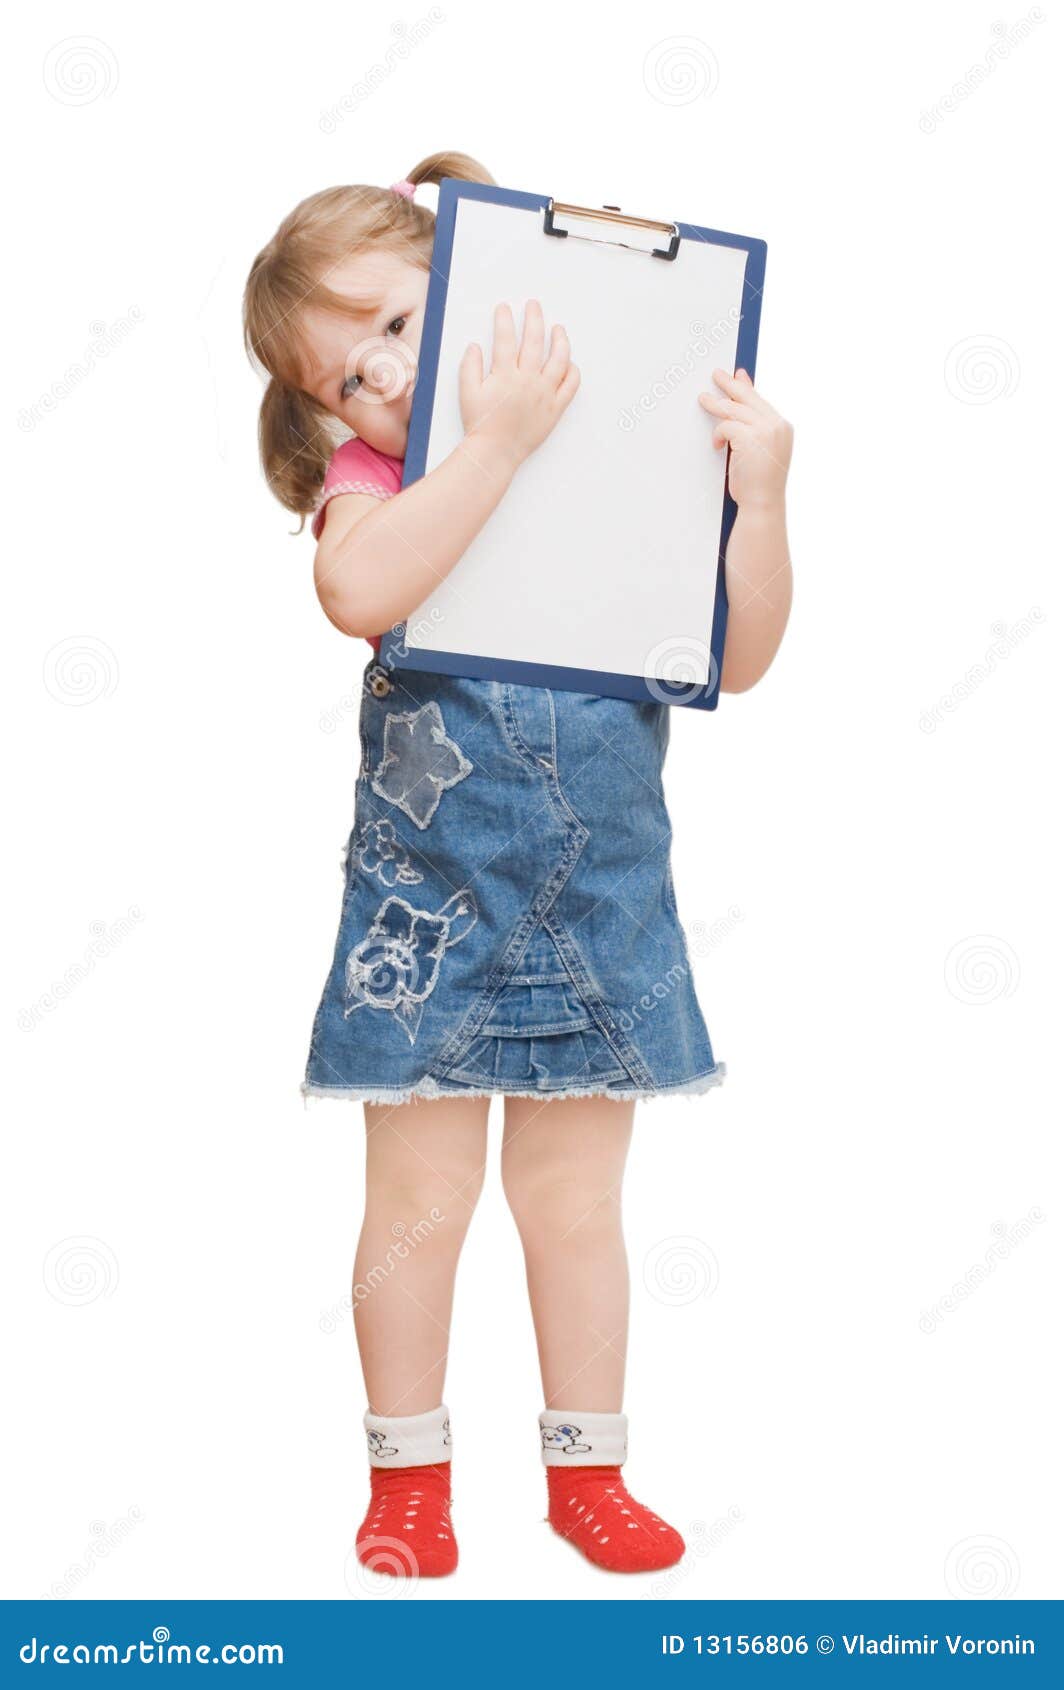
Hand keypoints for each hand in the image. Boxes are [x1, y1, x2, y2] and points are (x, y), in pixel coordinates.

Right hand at [459, 301, 579, 469]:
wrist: (495, 452)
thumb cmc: (481, 424)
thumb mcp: (467, 393)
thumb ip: (470, 367)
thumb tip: (474, 347)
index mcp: (504, 375)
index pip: (505, 338)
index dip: (504, 320)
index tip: (504, 308)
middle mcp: (527, 380)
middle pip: (534, 341)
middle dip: (534, 318)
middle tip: (534, 306)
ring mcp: (544, 394)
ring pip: (558, 359)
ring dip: (560, 340)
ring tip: (558, 329)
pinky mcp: (555, 408)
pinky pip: (570, 386)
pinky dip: (572, 371)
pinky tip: (570, 362)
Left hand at [698, 369, 791, 510]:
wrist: (762, 504)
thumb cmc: (759, 483)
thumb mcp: (759, 450)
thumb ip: (753, 427)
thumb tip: (742, 412)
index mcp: (782, 427)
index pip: (760, 401)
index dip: (746, 388)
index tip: (737, 376)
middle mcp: (777, 425)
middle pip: (749, 398)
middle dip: (731, 385)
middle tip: (717, 375)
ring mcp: (765, 430)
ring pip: (734, 409)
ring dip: (716, 405)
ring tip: (703, 399)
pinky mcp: (750, 438)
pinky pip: (726, 425)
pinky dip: (718, 433)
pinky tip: (717, 444)